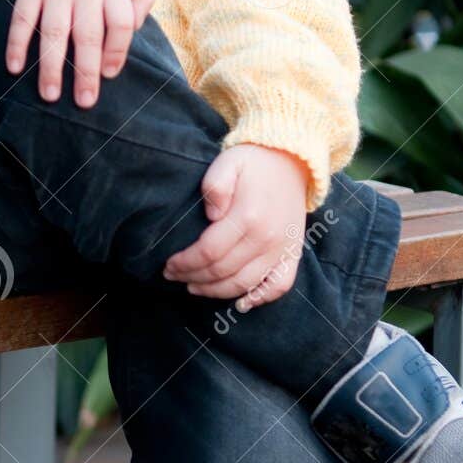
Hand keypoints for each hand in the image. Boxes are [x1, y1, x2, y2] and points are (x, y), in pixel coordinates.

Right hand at [7, 0, 156, 108]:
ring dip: (51, 66)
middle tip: (85, 102)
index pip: (120, 24)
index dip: (117, 52)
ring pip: (54, 32)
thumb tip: (135, 28)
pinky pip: (22, 18)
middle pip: (88, 35)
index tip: (108, 75)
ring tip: (50, 96)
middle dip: (86, 72)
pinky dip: (17, 43)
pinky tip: (14, 68)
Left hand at [162, 144, 310, 310]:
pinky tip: (241, 303)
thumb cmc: (253, 162)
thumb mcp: (227, 163)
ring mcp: (282, 249)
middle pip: (223, 271)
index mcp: (248, 216)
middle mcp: (267, 238)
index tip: (169, 265)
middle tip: (175, 276)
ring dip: (216, 291)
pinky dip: (260, 298)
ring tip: (195, 287)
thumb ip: (215, 187)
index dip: (185, 263)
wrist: (291, 160)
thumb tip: (212, 217)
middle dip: (193, 278)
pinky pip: (279, 285)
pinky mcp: (293, 253)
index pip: (208, 252)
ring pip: (245, 284)